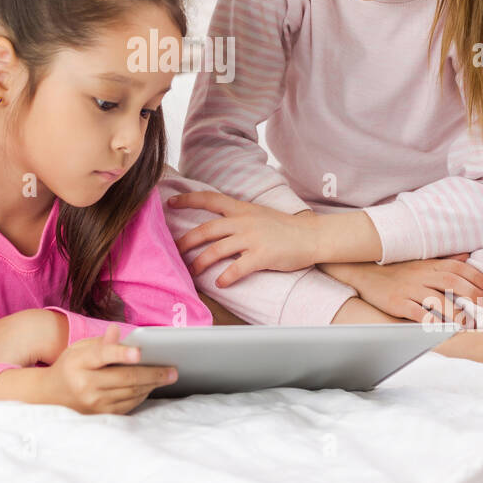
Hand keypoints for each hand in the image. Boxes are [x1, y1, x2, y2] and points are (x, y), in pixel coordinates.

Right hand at [41, 325, 177, 414]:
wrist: (51, 395)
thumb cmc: (70, 366)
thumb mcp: (80, 348)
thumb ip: (102, 342)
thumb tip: (117, 332)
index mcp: (79, 362)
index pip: (103, 355)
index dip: (122, 353)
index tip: (140, 352)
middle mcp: (85, 384)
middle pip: (125, 378)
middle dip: (152, 373)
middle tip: (172, 370)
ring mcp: (93, 403)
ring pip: (130, 393)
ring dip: (152, 385)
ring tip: (167, 376)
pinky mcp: (100, 414)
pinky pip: (128, 405)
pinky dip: (142, 395)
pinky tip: (150, 386)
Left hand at [167, 191, 319, 286]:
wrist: (312, 235)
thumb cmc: (285, 227)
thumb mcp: (258, 214)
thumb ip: (238, 217)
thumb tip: (218, 225)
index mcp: (242, 209)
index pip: (209, 199)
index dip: (188, 199)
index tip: (170, 202)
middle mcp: (244, 221)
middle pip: (206, 229)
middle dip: (186, 241)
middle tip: (174, 252)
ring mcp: (252, 238)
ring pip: (216, 250)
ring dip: (200, 262)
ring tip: (192, 271)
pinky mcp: (262, 256)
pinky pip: (237, 268)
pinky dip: (225, 277)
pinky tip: (220, 283)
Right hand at [334, 253, 482, 323]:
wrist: (362, 272)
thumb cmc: (396, 270)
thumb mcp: (420, 261)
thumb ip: (444, 260)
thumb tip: (467, 256)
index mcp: (428, 264)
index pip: (456, 268)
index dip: (476, 276)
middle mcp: (420, 275)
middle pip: (450, 281)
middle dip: (471, 292)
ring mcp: (408, 289)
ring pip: (436, 298)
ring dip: (454, 311)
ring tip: (468, 322)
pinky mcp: (397, 302)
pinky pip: (416, 312)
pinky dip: (429, 320)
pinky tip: (441, 328)